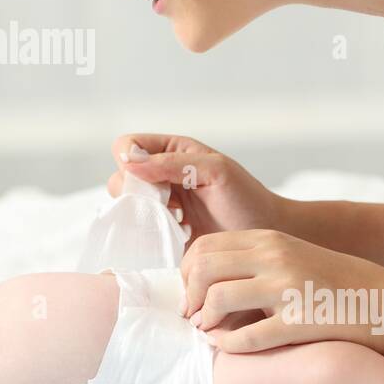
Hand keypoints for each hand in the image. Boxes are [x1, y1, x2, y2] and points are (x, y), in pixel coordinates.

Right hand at [109, 133, 283, 239]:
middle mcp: (161, 175)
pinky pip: (137, 229)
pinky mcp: (162, 232)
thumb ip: (173, 162)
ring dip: (143, 213)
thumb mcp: (216, 171)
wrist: (263, 238)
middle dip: (135, 192)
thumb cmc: (247, 200)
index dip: (129, 160)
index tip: (151, 180)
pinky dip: (148, 232)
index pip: (127, 146)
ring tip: (174, 221)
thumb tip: (128, 161)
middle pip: (120, 176)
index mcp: (172, 151)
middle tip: (167, 204)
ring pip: (125, 204)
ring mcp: (161, 205)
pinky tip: (176, 234)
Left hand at [180, 229, 383, 353]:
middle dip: (190, 296)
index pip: (204, 245)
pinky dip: (227, 345)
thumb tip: (205, 278)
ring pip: (218, 299)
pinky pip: (247, 337)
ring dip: (204, 320)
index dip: (187, 272)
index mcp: (270, 238)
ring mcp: (287, 288)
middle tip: (194, 316)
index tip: (192, 293)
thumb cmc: (336, 284)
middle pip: (203, 268)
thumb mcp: (292, 256)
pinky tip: (226, 347)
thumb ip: (253, 260)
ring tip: (209, 331)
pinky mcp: (300, 322)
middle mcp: (274, 257)